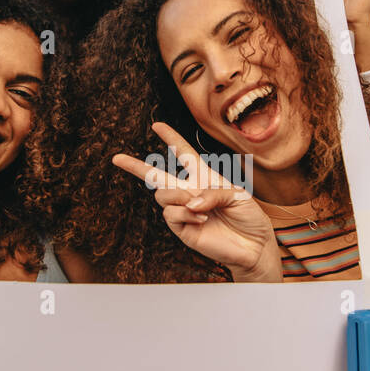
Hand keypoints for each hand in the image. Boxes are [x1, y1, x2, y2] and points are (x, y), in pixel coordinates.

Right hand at [111, 122, 281, 281]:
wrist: (253, 245)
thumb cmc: (248, 217)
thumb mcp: (237, 195)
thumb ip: (212, 193)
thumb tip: (189, 202)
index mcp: (204, 177)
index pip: (184, 154)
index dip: (172, 138)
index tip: (158, 125)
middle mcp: (190, 192)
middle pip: (156, 176)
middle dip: (135, 166)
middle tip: (116, 158)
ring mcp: (184, 211)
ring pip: (162, 195)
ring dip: (178, 197)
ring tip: (197, 206)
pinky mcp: (182, 229)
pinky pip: (170, 215)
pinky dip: (185, 214)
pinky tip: (201, 219)